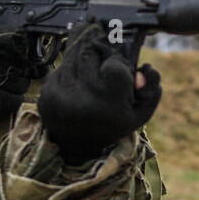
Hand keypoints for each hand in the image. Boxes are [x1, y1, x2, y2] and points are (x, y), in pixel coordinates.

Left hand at [38, 19, 161, 163]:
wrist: (79, 147)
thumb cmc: (114, 124)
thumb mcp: (140, 113)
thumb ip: (151, 88)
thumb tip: (145, 67)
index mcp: (110, 107)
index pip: (114, 65)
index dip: (117, 62)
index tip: (117, 66)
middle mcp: (83, 101)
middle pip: (90, 53)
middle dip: (99, 52)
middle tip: (103, 57)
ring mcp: (60, 96)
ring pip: (73, 56)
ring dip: (84, 59)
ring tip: (89, 73)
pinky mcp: (46, 94)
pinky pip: (60, 68)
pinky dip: (70, 71)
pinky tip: (76, 84)